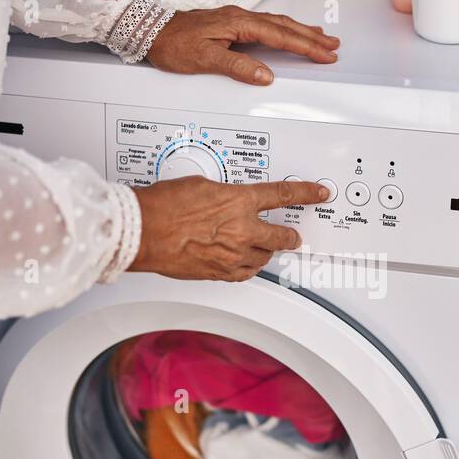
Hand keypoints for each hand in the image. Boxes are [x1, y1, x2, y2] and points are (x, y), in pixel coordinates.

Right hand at [129, 177, 329, 280]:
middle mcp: (241, 229)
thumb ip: (222, 194)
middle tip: (294, 235)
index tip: (317, 193)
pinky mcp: (218, 272)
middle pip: (280, 236)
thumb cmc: (162, 206)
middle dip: (290, 235)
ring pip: (263, 257)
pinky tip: (244, 264)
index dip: (305, 193)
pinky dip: (248, 267)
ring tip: (261, 248)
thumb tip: (226, 199)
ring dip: (265, 252)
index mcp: (238, 200)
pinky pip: (244, 273)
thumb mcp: (200, 185)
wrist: (141, 231)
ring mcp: (231, 254)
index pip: (282, 195)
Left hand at [146, 6, 339, 84]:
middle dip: (311, 37)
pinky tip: (286, 33)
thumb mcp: (203, 60)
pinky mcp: (230, 24)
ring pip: (276, 24)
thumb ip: (237, 67)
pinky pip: (265, 25)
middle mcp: (240, 17)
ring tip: (320, 37)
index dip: (305, 46)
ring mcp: (235, 19)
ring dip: (300, 31)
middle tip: (333, 46)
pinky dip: (283, 30)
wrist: (149, 30)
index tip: (325, 54)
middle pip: (284, 26)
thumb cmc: (172, 44)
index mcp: (238, 23)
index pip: (280, 36)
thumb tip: (265, 75)